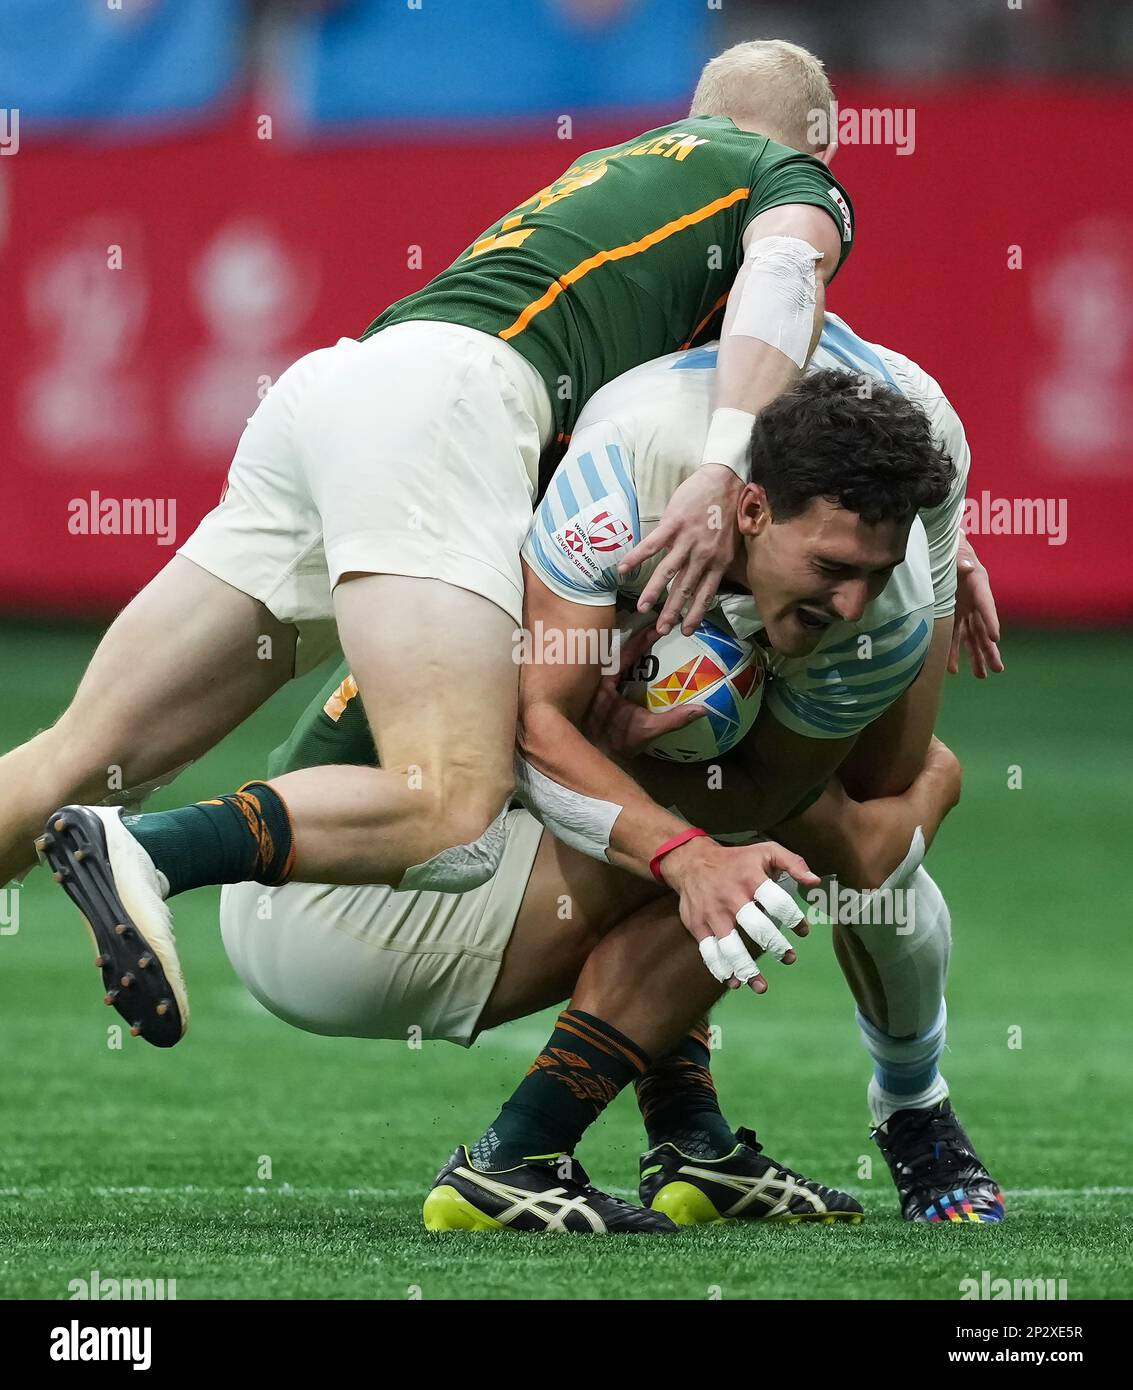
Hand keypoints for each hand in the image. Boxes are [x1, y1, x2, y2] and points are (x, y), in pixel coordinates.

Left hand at [582, 624, 707, 758]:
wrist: (597, 758)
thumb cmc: (617, 744)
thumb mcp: (647, 731)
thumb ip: (673, 720)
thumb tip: (701, 710)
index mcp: (606, 685)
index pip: (625, 654)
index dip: (641, 639)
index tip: (658, 628)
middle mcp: (601, 682)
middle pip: (620, 652)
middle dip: (638, 638)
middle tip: (659, 626)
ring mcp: (602, 687)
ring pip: (616, 660)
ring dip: (634, 649)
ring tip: (654, 636)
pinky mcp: (605, 695)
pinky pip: (618, 673)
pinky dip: (631, 664)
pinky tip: (645, 660)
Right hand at [618, 465, 741, 636]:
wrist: (726, 478)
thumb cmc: (729, 508)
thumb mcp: (732, 541)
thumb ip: (719, 560)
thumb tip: (707, 576)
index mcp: (719, 561)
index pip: (706, 594)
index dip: (695, 614)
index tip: (685, 630)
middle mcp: (704, 555)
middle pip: (685, 589)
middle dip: (671, 611)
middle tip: (661, 629)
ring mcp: (687, 540)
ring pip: (668, 572)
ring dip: (654, 592)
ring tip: (642, 607)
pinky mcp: (674, 524)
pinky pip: (652, 545)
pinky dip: (637, 558)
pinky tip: (623, 569)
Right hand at [659, 837, 818, 992]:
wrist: (692, 862)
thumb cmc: (736, 860)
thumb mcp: (765, 851)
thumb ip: (793, 863)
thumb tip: (815, 882)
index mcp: (750, 877)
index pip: (777, 901)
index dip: (793, 918)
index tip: (803, 930)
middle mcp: (731, 896)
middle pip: (755, 926)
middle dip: (775, 945)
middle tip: (789, 957)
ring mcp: (712, 913)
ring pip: (730, 946)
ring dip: (746, 968)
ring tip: (762, 987)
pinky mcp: (697, 925)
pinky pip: (709, 952)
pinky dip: (721, 970)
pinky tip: (734, 982)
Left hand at [948, 535, 1003, 678]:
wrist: (946, 549)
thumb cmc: (954, 547)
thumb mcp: (956, 550)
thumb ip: (960, 559)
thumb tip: (967, 567)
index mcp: (978, 583)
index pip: (986, 604)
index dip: (991, 620)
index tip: (996, 637)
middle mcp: (975, 600)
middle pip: (984, 628)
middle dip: (990, 649)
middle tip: (998, 669)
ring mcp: (965, 609)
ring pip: (973, 637)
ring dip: (976, 657)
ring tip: (981, 676)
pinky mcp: (954, 614)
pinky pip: (956, 635)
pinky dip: (954, 652)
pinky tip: (953, 669)